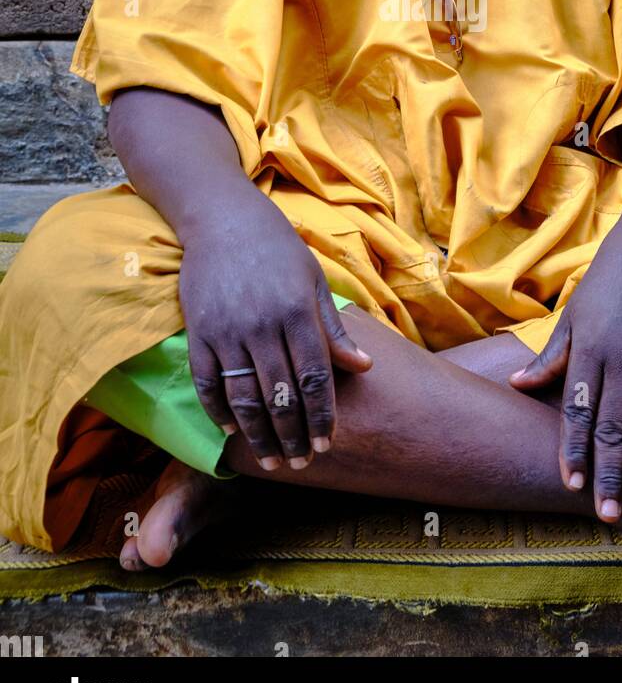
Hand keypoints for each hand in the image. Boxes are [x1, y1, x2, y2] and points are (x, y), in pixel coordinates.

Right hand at [178, 185, 371, 469]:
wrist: (224, 219)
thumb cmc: (278, 249)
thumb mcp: (314, 281)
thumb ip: (334, 329)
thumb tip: (363, 367)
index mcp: (298, 312)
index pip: (314, 377)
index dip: (321, 415)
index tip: (327, 444)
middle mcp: (263, 325)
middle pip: (280, 395)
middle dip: (293, 435)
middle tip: (300, 463)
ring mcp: (226, 330)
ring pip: (244, 397)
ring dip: (259, 435)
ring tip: (271, 461)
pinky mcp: (198, 331)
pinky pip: (207, 382)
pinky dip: (218, 411)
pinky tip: (231, 431)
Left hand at [508, 215, 621, 519]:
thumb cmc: (607, 281)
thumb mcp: (573, 315)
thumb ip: (551, 356)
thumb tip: (516, 385)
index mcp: (587, 350)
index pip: (577, 409)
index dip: (573, 447)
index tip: (571, 484)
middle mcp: (620, 359)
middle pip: (612, 425)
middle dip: (610, 472)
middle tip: (609, 514)